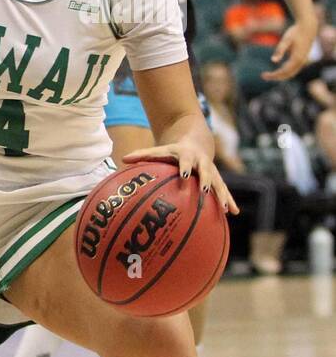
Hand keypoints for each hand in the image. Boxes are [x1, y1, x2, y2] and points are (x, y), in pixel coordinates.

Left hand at [122, 144, 238, 214]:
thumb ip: (142, 154)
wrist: (195, 142)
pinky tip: (234, 213)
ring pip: (219, 183)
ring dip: (223, 195)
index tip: (183, 175)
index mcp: (187, 156)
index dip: (184, 168)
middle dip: (207, 182)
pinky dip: (230, 200)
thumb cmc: (172, 151)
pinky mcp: (217, 179)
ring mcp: (212, 171)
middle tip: (205, 192)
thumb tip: (123, 159)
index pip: (185, 162)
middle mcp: (202, 163)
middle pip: (207, 172)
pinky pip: (224, 191)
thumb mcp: (158, 150)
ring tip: (226, 209)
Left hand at [263, 20, 316, 80]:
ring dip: (281, 76)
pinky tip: (279, 70)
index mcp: (297, 59)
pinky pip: (294, 69)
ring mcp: (303, 60)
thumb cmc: (295, 32)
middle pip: (288, 75)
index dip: (273, 75)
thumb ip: (280, 50)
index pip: (283, 72)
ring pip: (292, 73)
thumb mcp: (286, 40)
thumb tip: (273, 61)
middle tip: (263, 76)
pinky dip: (286, 72)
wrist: (308, 26)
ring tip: (269, 75)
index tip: (263, 75)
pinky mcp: (303, 58)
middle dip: (276, 77)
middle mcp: (302, 61)